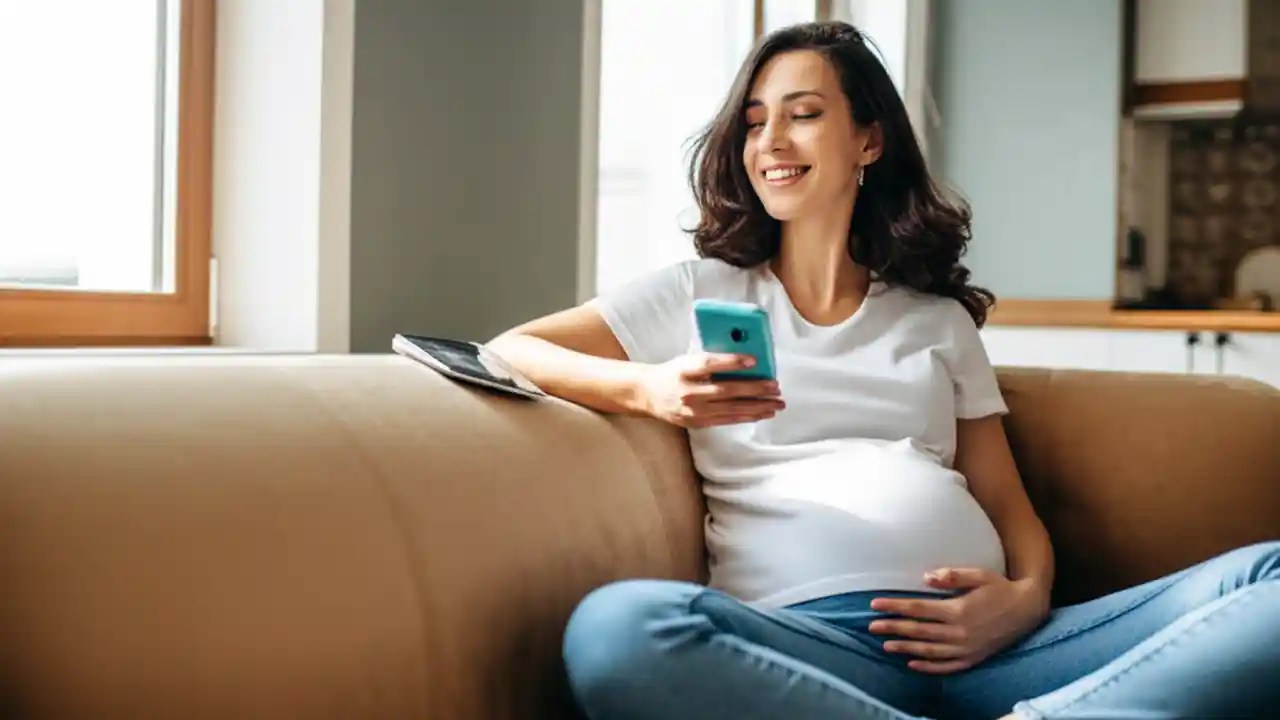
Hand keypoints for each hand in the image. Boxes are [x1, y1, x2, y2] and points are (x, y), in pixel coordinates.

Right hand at [638, 352, 783, 427]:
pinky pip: (726, 420)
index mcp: (684, 369)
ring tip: (776, 404)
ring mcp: (693, 410)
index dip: (732, 362)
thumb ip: (712, 361)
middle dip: (755, 389)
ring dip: (757, 407)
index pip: (710, 363)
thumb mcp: (687, 360)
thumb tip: (747, 362)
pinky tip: (761, 413)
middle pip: (726, 390)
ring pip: (730, 409)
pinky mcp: (697, 423)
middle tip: (776, 387)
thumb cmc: (673, 372)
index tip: (754, 360)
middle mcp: (688, 391)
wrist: (648, 394)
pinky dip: (746, 416)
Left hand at [868, 568, 1049, 673]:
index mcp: (958, 610)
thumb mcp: (978, 574)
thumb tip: (925, 578)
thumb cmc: (1000, 588)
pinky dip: (928, 667)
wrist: (1028, 610)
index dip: (895, 607)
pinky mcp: (974, 658)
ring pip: (929, 651)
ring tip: (885, 645)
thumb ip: (952, 576)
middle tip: (871, 626)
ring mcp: (966, 648)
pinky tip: (912, 664)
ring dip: (905, 648)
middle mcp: (960, 632)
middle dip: (893, 628)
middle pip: (918, 631)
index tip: (875, 605)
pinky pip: (947, 666)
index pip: (918, 609)